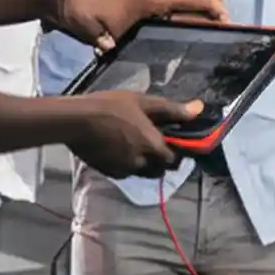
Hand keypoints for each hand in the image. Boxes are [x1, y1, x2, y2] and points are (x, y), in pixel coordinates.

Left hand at [50, 0, 228, 50]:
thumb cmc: (78, 8)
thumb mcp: (92, 28)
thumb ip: (105, 41)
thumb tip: (113, 52)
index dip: (221, 12)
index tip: (232, 30)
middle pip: (197, 6)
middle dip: (214, 23)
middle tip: (225, 48)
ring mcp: (148, 2)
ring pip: (184, 13)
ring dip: (197, 27)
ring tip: (206, 52)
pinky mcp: (139, 9)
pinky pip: (168, 18)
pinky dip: (179, 28)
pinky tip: (175, 51)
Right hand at [68, 92, 203, 178]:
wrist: (76, 120)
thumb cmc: (112, 106)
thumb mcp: (144, 102)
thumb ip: (172, 110)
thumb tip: (199, 109)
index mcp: (153, 147)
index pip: (175, 159)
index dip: (177, 152)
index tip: (174, 142)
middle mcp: (141, 163)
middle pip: (160, 170)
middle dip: (161, 160)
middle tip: (154, 142)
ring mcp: (124, 170)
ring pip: (142, 172)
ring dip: (145, 163)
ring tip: (136, 144)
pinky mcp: (109, 173)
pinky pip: (125, 172)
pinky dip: (128, 164)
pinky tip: (120, 149)